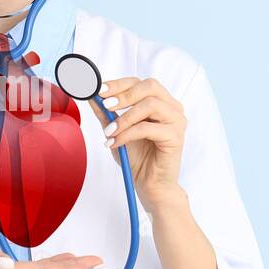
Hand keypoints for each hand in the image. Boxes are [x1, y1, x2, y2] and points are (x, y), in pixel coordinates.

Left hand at [88, 76, 186, 209]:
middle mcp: (172, 108)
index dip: (119, 84)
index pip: (140, 83)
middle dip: (124, 94)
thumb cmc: (137, 158)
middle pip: (150, 87)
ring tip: (109, 132)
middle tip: (105, 105)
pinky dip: (128, 134)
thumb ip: (106, 113)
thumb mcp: (116, 131)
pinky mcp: (176, 137)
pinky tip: (115, 142)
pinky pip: (148, 128)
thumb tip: (91, 95)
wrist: (150, 185)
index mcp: (160, 102)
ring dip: (124, 118)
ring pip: (150, 105)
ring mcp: (177, 121)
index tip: (100, 90)